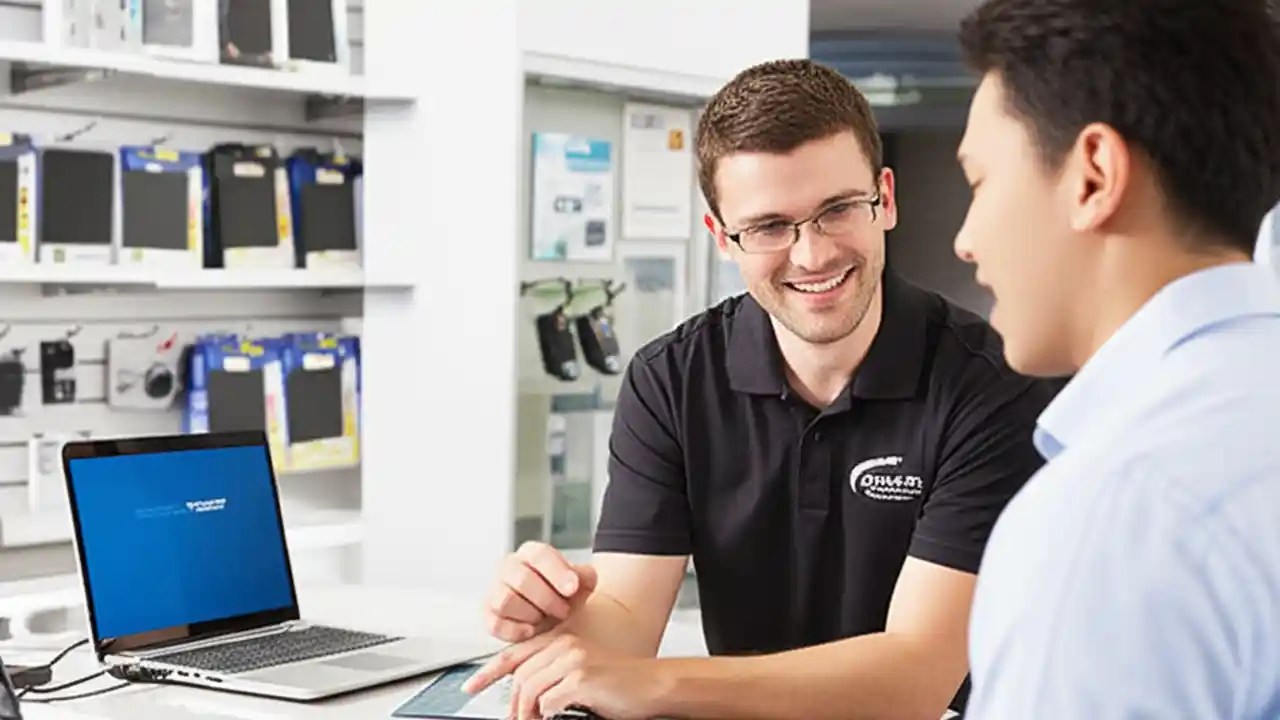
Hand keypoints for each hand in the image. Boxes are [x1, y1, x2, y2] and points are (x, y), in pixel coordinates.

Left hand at [462, 632, 667, 719]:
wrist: (652, 686)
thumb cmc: (619, 684)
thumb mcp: (580, 673)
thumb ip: (553, 677)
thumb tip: (524, 700)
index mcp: (562, 641)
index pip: (516, 654)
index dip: (489, 671)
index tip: (471, 686)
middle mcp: (565, 645)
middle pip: (520, 677)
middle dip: (515, 705)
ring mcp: (573, 660)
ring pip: (530, 690)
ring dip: (528, 714)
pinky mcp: (581, 677)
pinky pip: (549, 702)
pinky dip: (549, 715)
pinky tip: (559, 717)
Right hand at [483, 542, 597, 642]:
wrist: (553, 616)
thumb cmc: (564, 595)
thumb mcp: (581, 584)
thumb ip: (584, 577)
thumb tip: (577, 579)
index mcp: (532, 553)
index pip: (539, 555)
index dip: (556, 572)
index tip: (572, 589)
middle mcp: (510, 566)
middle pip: (522, 579)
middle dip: (547, 600)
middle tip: (564, 611)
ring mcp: (496, 589)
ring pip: (505, 601)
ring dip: (531, 614)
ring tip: (545, 619)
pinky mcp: (489, 614)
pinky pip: (495, 623)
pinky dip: (515, 630)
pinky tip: (531, 631)